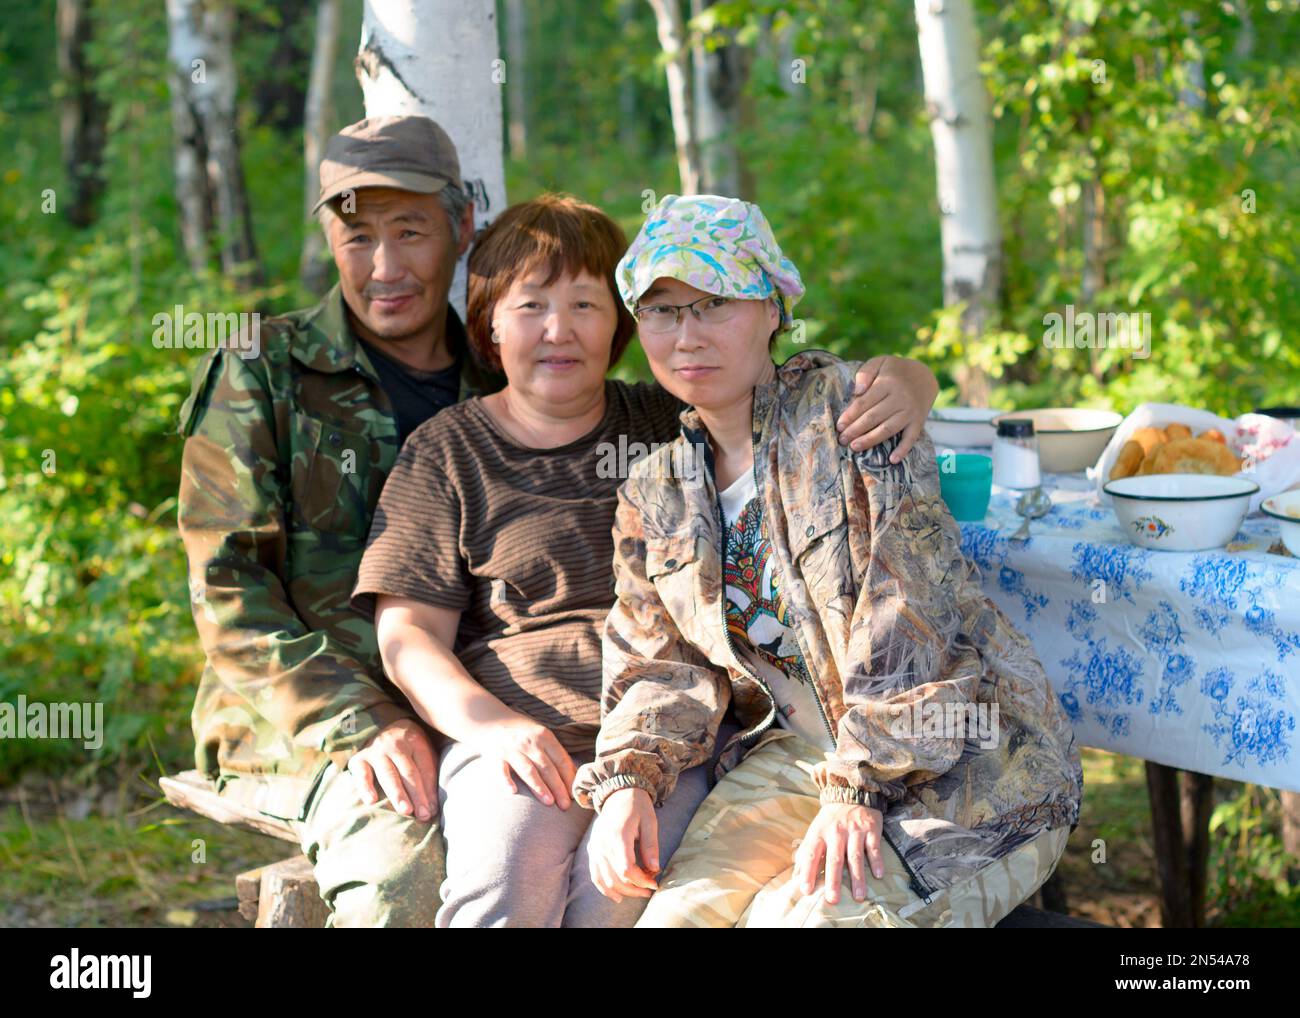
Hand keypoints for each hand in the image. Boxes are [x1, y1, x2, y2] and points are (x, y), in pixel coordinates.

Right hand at [347, 717, 438, 821]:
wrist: (383, 726)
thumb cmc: (408, 748)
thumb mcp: (422, 753)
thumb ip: (428, 776)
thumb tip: (432, 810)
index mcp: (416, 741)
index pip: (425, 767)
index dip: (430, 790)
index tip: (433, 810)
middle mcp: (396, 744)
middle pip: (409, 772)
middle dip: (417, 794)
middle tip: (424, 814)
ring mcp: (377, 750)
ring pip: (389, 774)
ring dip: (398, 793)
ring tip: (405, 810)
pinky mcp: (359, 758)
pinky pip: (362, 774)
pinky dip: (366, 787)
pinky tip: (371, 801)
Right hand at [479, 714, 576, 808]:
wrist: (492, 723)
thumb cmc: (525, 735)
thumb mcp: (543, 737)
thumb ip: (557, 754)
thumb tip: (575, 775)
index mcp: (545, 736)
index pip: (560, 760)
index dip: (568, 778)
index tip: (574, 795)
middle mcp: (529, 742)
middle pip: (547, 767)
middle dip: (558, 787)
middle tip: (565, 806)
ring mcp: (511, 749)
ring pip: (528, 770)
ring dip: (539, 787)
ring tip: (549, 802)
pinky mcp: (496, 757)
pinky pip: (501, 770)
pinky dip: (506, 780)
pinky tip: (513, 792)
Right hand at [587, 787, 659, 902]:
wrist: (618, 793)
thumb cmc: (637, 806)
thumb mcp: (650, 822)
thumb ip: (651, 846)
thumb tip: (655, 869)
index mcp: (618, 835)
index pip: (626, 869)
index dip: (641, 881)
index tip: (654, 883)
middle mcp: (602, 844)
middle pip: (616, 878)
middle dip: (635, 888)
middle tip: (650, 889)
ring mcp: (595, 847)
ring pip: (605, 880)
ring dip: (622, 891)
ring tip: (638, 893)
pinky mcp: (592, 850)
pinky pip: (595, 875)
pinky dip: (605, 888)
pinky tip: (617, 895)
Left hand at [792, 803, 885, 904]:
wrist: (851, 793)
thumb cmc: (830, 819)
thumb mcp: (815, 830)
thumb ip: (806, 852)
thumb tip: (795, 875)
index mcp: (819, 832)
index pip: (812, 854)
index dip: (808, 872)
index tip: (806, 890)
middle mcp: (836, 832)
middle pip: (834, 859)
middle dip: (833, 881)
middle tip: (833, 899)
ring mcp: (854, 831)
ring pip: (855, 857)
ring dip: (857, 878)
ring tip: (859, 896)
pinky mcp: (871, 829)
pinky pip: (874, 848)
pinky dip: (876, 861)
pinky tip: (878, 875)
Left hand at [836, 355, 938, 461]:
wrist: (925, 376)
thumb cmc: (896, 371)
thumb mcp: (881, 362)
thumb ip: (866, 372)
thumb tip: (856, 391)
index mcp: (887, 383)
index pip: (865, 402)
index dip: (850, 415)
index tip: (839, 425)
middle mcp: (900, 398)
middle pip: (874, 417)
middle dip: (855, 430)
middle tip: (842, 440)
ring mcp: (910, 411)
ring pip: (888, 429)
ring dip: (871, 440)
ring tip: (855, 447)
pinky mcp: (919, 421)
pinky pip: (911, 438)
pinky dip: (903, 449)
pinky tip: (892, 460)